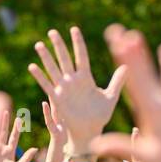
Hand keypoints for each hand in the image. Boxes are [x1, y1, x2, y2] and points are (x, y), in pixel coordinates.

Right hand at [29, 27, 126, 153]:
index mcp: (86, 78)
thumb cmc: (100, 116)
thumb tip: (128, 67)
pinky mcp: (58, 99)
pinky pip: (47, 86)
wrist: (90, 132)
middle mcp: (73, 80)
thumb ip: (117, 82)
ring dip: (46, 58)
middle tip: (52, 31)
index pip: (81, 56)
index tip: (74, 29)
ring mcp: (64, 89)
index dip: (78, 43)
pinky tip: (32, 67)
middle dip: (59, 45)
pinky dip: (40, 77)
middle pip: (65, 59)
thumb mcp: (110, 97)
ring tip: (39, 45)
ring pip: (54, 70)